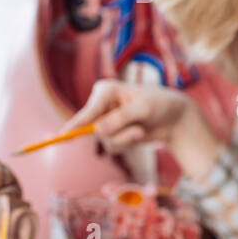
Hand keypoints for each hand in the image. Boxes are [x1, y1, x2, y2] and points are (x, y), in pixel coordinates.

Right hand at [64, 79, 198, 154]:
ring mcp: (104, 121)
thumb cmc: (160, 104)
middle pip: (94, 128)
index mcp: (105, 91)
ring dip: (125, 140)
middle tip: (137, 130)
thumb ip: (121, 118)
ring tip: (140, 129)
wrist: (174, 117)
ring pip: (104, 140)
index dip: (76, 124)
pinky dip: (126, 144)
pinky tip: (138, 134)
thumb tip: (98, 130)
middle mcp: (100, 105)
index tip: (63, 136)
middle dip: (117, 134)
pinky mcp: (111, 134)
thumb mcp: (144, 108)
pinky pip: (112, 147)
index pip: (89, 110)